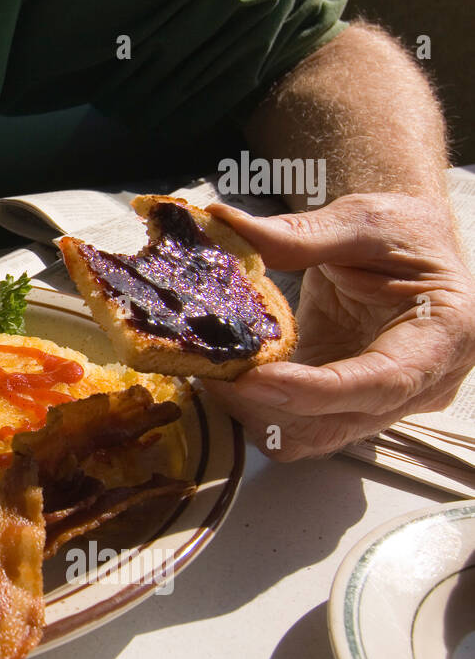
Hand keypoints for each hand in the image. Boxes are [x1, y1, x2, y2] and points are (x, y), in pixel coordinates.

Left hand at [200, 193, 474, 460]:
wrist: (411, 247)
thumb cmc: (403, 232)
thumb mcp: (362, 220)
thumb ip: (300, 233)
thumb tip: (229, 226)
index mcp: (442, 335)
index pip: (380, 383)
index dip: (312, 391)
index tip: (252, 379)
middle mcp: (420, 385)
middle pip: (338, 424)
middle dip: (267, 406)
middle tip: (215, 368)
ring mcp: (381, 404)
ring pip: (312, 438)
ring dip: (256, 414)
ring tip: (219, 370)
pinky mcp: (345, 407)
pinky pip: (298, 428)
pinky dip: (258, 411)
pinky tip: (232, 377)